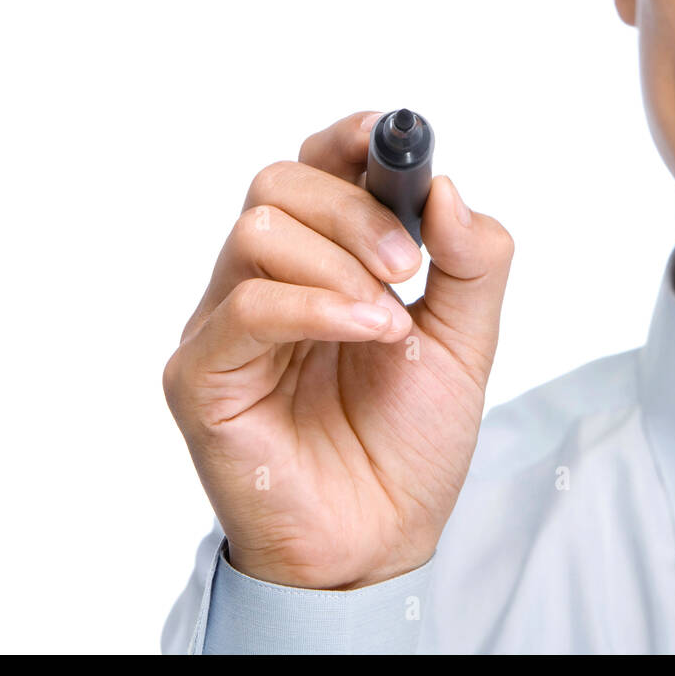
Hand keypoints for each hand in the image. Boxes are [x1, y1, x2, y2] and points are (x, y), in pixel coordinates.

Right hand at [162, 111, 513, 588]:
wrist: (382, 537)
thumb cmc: (411, 438)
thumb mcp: (468, 341)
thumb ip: (473, 261)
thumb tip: (447, 185)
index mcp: (322, 260)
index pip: (314, 166)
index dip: (350, 139)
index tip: (394, 137)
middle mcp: (264, 281)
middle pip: (279, 184)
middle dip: (357, 212)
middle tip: (411, 270)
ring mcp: (225, 326)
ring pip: (257, 233)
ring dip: (340, 264)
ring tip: (390, 323)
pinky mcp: (201, 377)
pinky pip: (244, 309)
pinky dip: (315, 307)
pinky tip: (369, 334)